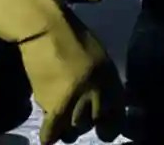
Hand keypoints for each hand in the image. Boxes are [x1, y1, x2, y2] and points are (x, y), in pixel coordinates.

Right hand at [25, 19, 124, 143]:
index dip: (109, 127)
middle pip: (92, 124)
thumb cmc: (72, 37)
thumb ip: (103, 82)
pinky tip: (48, 138)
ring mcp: (76, 101)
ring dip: (68, 129)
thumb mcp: (99, 58)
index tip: (102, 130)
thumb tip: (102, 104)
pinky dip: (50, 135)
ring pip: (74, 130)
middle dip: (85, 125)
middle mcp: (98, 94)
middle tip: (77, 121)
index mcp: (111, 80)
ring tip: (62, 123)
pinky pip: (53, 130)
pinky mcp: (54, 105)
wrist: (46, 29)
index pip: (117, 117)